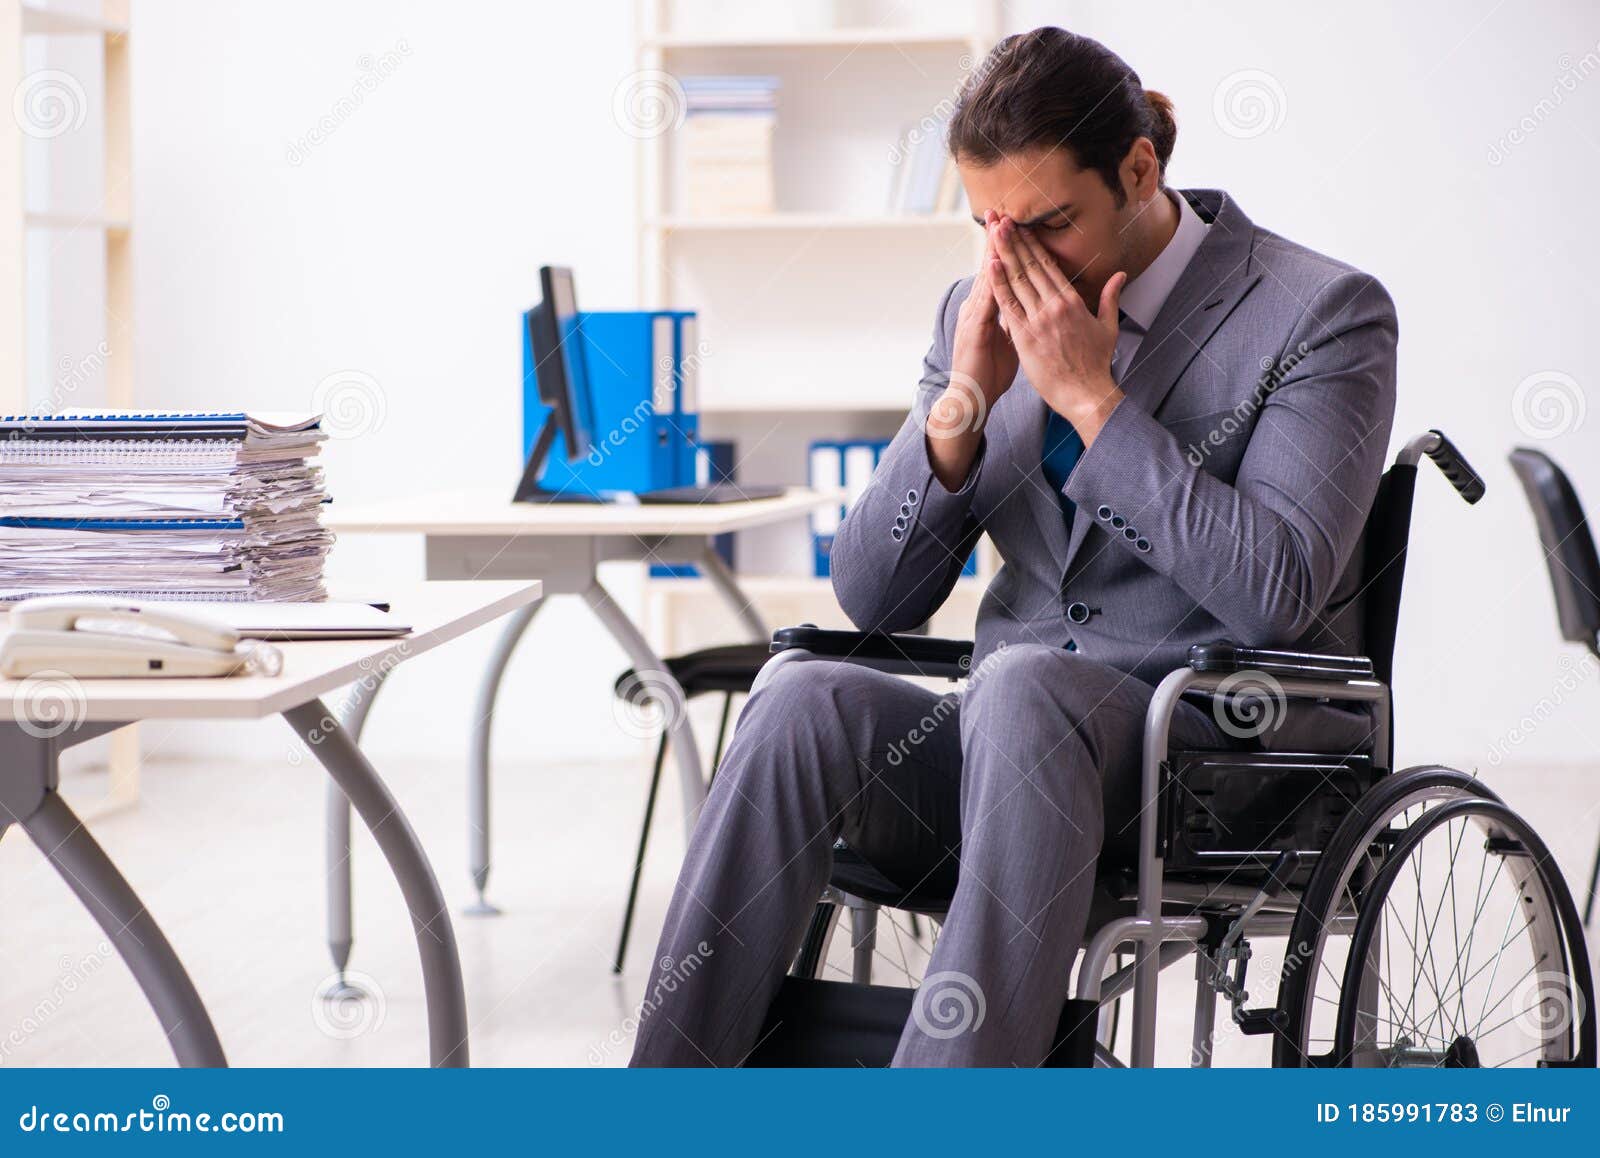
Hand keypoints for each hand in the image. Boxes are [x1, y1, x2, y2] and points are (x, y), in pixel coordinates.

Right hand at [930, 211, 1018, 439]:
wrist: (971, 398)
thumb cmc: (989, 372)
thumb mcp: (1009, 341)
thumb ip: (1016, 319)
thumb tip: (1029, 307)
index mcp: (989, 309)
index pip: (1001, 273)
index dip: (1007, 249)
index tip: (1014, 226)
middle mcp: (979, 308)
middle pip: (991, 267)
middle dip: (997, 239)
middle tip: (1001, 211)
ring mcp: (974, 317)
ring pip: (986, 278)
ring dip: (991, 251)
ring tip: (996, 226)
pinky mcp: (974, 330)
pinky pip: (984, 302)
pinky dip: (989, 282)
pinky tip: (993, 264)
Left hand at [990, 215, 1126, 444]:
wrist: (1086, 394)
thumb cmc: (1096, 364)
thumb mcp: (1108, 327)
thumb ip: (1110, 297)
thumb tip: (1121, 275)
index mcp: (1072, 301)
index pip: (1048, 265)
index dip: (1033, 244)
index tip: (1021, 226)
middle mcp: (1055, 305)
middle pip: (1031, 266)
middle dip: (1015, 240)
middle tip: (1002, 217)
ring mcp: (1040, 320)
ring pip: (1018, 280)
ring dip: (1004, 253)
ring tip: (993, 231)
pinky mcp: (1026, 336)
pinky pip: (1009, 305)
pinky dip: (999, 283)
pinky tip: (991, 264)